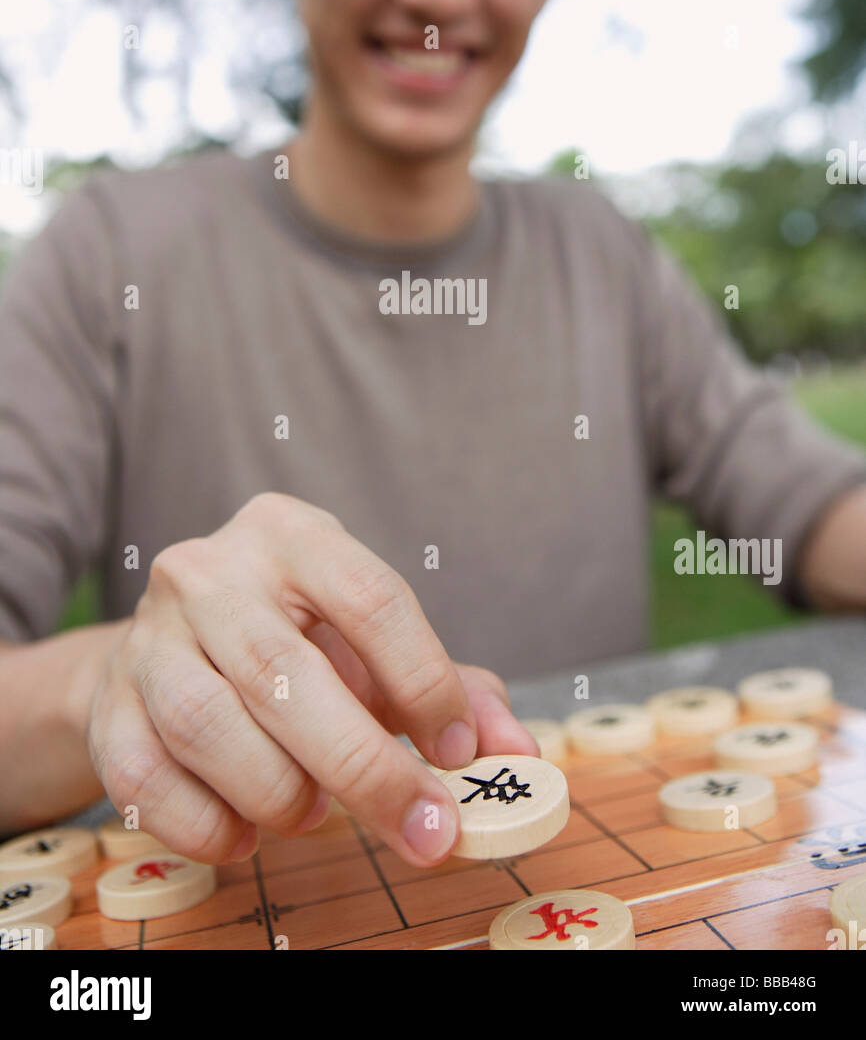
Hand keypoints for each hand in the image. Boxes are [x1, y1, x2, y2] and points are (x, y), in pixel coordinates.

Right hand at [86, 493, 536, 866]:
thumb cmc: (298, 643)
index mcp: (291, 534)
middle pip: (287, 674)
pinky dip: (207, 825)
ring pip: (209, 727)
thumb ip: (454, 691)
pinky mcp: (106, 702)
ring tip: (312, 812)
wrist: (170, 648)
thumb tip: (516, 750)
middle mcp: (210, 571)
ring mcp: (148, 634)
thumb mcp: (375, 645)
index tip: (457, 753)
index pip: (370, 598)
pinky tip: (246, 831)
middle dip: (365, 768)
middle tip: (423, 830)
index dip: (425, 682)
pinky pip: (146, 781)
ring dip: (278, 793)